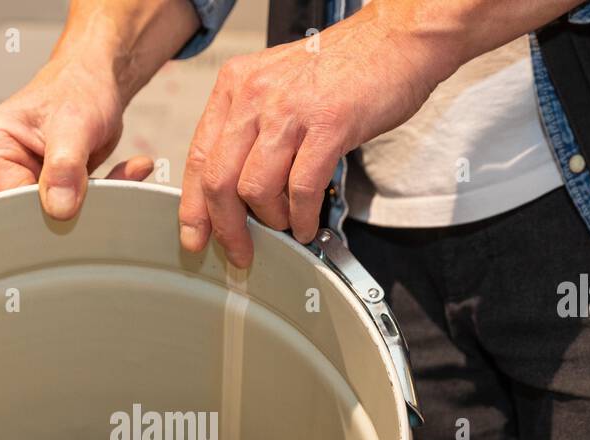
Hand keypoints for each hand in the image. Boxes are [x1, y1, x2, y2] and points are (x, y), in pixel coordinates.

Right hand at [0, 58, 154, 219]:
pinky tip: (122, 174)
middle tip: (110, 183)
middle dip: (75, 203)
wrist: (95, 82)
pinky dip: (100, 195)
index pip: (10, 199)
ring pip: (54, 214)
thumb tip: (59, 208)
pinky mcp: (39, 188)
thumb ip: (65, 166)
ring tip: (119, 173)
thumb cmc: (79, 88)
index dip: (47, 207)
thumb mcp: (75, 124)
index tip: (80, 196)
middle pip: (30, 211)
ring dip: (93, 199)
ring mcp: (16, 177)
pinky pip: (69, 209)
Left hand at [179, 3, 453, 266]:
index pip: (199, 156)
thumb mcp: (277, 89)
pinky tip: (306, 225)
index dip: (194, 206)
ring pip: (255, 189)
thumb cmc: (342, 68)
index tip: (195, 235)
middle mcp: (255, 94)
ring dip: (270, 220)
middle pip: (219, 179)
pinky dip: (301, 217)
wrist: (395, 39)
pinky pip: (301, 189)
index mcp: (236, 86)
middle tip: (240, 251)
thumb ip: (251, 132)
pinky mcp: (328, 125)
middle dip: (226, 227)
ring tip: (285, 225)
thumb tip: (235, 191)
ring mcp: (290, 109)